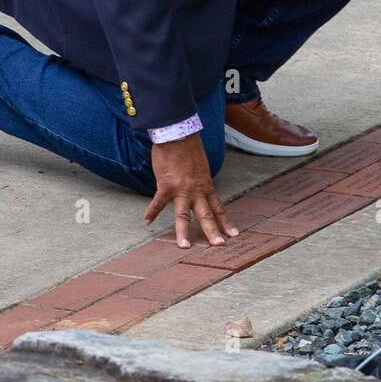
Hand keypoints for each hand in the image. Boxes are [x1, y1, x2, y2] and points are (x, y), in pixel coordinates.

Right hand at [144, 133, 239, 248]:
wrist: (178, 134)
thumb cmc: (189, 147)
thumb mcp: (201, 166)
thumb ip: (200, 180)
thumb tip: (198, 187)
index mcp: (206, 185)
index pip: (218, 207)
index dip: (225, 221)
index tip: (233, 234)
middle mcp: (196, 190)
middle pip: (206, 215)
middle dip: (213, 232)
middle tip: (219, 246)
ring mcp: (181, 189)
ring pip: (184, 215)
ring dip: (183, 232)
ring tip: (183, 246)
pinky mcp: (166, 185)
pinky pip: (158, 202)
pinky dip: (151, 212)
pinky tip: (146, 222)